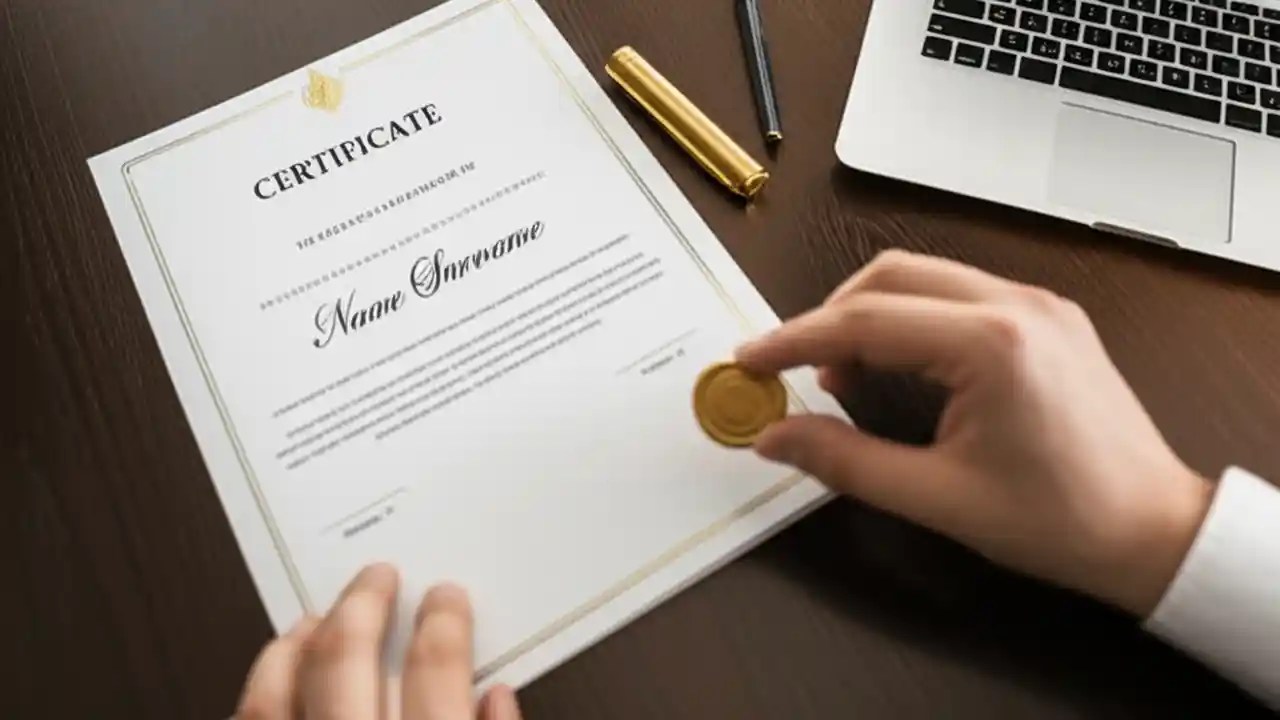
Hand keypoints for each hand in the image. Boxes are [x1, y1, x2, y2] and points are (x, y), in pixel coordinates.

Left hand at [236, 565, 521, 719]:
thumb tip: (498, 700)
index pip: (435, 670)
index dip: (444, 623)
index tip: (446, 598)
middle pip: (345, 662)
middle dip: (363, 606)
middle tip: (377, 577)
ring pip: (274, 694)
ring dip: (295, 646)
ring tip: (312, 619)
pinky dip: (257, 697)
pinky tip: (270, 682)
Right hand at [738, 251, 1213, 616]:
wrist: (1154, 532)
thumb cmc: (1062, 521)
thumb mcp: (937, 498)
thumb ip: (844, 461)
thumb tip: (776, 438)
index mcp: (992, 344)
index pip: (865, 321)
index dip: (794, 339)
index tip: (750, 359)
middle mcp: (1016, 306)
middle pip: (890, 276)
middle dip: (828, 316)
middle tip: (790, 368)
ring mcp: (1037, 306)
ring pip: (924, 278)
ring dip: (869, 315)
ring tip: (842, 378)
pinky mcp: (1046, 319)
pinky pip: (958, 295)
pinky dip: (911, 320)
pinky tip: (897, 367)